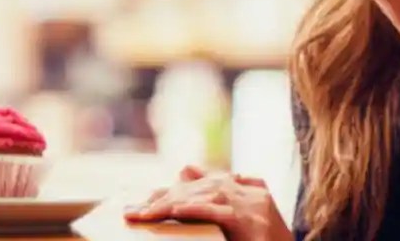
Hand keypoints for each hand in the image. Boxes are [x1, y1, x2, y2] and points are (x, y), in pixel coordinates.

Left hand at [125, 165, 293, 240]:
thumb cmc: (266, 240)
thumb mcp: (240, 216)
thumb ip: (215, 194)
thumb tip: (186, 166)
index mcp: (246, 188)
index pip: (199, 184)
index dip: (169, 193)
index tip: (143, 204)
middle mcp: (248, 191)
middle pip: (197, 188)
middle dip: (163, 198)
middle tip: (133, 211)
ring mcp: (252, 204)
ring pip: (204, 196)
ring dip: (171, 203)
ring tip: (145, 214)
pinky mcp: (253, 220)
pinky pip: (219, 211)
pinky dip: (196, 209)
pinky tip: (176, 211)